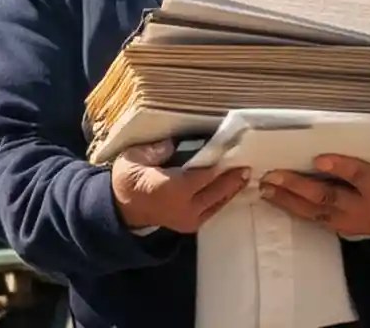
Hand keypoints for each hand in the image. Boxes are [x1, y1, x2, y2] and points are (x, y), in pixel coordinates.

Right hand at [111, 139, 250, 233]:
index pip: (202, 175)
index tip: (233, 151)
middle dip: (232, 179)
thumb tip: (172, 144)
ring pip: (217, 203)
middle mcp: (183, 206)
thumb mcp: (133, 159)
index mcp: (170, 188)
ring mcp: (188, 219)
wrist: (122, 208)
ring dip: (232, 190)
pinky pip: (212, 212)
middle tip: (247, 166)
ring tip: (245, 176)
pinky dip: (224, 200)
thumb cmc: (128, 179)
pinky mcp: (190, 225)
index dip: (219, 164)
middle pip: (215, 191)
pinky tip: (232, 190)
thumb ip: (154, 151)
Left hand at [259, 154, 369, 237]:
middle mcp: (361, 207)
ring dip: (287, 199)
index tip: (318, 158)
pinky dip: (291, 209)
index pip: (360, 174)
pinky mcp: (337, 229)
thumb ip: (362, 155)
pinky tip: (275, 200)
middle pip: (328, 196)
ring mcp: (347, 221)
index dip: (340, 166)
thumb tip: (329, 140)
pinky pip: (312, 220)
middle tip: (272, 175)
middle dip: (298, 186)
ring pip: (314, 210)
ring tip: (265, 188)